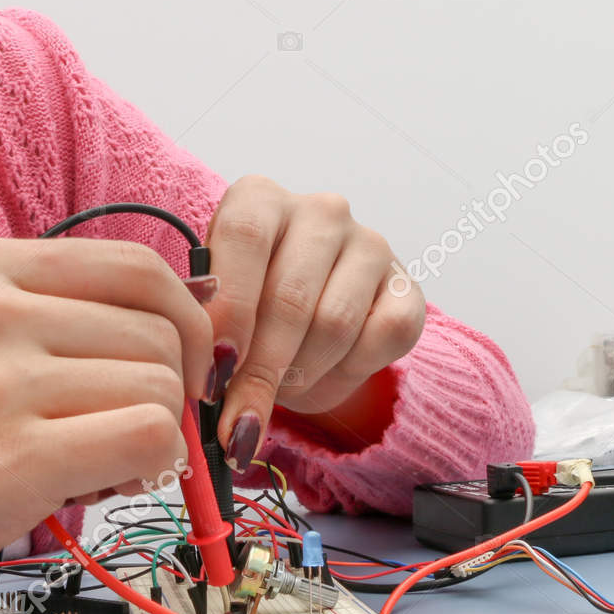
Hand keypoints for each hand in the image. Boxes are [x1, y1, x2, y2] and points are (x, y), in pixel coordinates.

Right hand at [0, 234, 213, 613]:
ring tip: (96, 465)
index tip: (172, 366)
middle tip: (128, 433)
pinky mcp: (13, 457)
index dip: (181, 323)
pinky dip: (147, 470)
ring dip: (153, 438)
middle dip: (169, 390)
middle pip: (160, 331)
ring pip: (161, 388)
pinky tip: (101, 487)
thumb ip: (46, 316)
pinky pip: (149, 439)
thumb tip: (182, 320)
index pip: (140, 267)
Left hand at [203, 176, 426, 466]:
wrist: (313, 327)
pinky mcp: (408, 286)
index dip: (229, 309)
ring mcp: (370, 245)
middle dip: (261, 369)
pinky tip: (327, 373)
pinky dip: (349, 372)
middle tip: (240, 414)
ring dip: (302, 374)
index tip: (214, 370)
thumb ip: (209, 327)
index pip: (244, 237)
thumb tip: (205, 370)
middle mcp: (320, 211)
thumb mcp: (219, 311)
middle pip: (290, 296)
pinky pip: (383, 337)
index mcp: (260, 199)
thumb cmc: (254, 312)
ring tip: (281, 388)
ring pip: (335, 324)